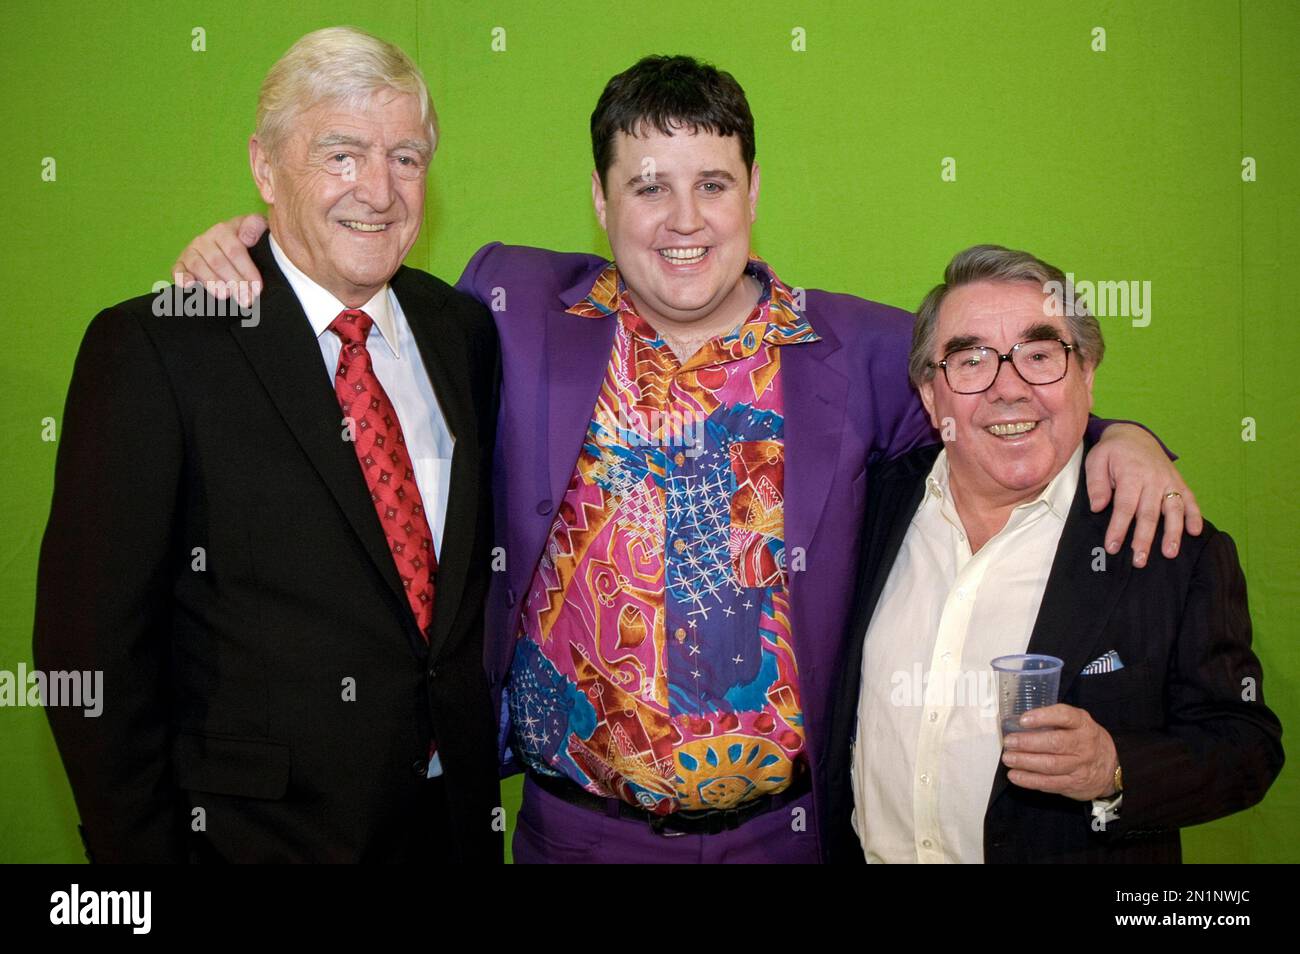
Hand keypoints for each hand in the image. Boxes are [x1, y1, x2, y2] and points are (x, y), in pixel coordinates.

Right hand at [171, 214, 267, 307]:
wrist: (229, 243)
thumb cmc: (246, 239)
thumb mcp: (255, 227)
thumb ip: (255, 226)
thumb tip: (247, 238)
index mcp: (223, 230)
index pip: (235, 250)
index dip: (247, 269)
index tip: (258, 286)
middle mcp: (204, 240)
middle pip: (218, 262)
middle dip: (234, 282)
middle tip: (247, 298)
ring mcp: (191, 252)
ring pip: (199, 266)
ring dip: (212, 282)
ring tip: (226, 295)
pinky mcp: (181, 264)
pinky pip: (178, 270)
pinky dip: (182, 278)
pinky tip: (190, 286)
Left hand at [1001, 704, 1118, 800]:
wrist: (1111, 769)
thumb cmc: (1085, 740)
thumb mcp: (1078, 724)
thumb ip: (1055, 721)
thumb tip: (1019, 722)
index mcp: (1082, 724)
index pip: (1065, 716)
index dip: (1043, 717)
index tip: (1023, 720)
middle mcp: (1083, 745)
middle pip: (1055, 743)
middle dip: (1028, 743)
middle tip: (1009, 742)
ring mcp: (1079, 766)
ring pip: (1051, 765)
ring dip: (1025, 762)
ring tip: (1008, 759)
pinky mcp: (1073, 784)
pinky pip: (1050, 783)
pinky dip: (1029, 780)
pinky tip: (1015, 776)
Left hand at [1085, 423, 1201, 566]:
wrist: (1134, 434)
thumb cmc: (1112, 452)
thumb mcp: (1096, 461)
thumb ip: (1096, 484)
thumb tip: (1098, 507)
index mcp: (1131, 474)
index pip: (1125, 506)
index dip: (1118, 528)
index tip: (1112, 547)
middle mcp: (1153, 479)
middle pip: (1149, 513)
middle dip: (1144, 539)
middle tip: (1139, 560)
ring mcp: (1168, 481)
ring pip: (1173, 509)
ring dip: (1173, 533)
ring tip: (1170, 553)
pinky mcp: (1178, 482)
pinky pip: (1190, 500)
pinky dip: (1195, 515)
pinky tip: (1195, 532)